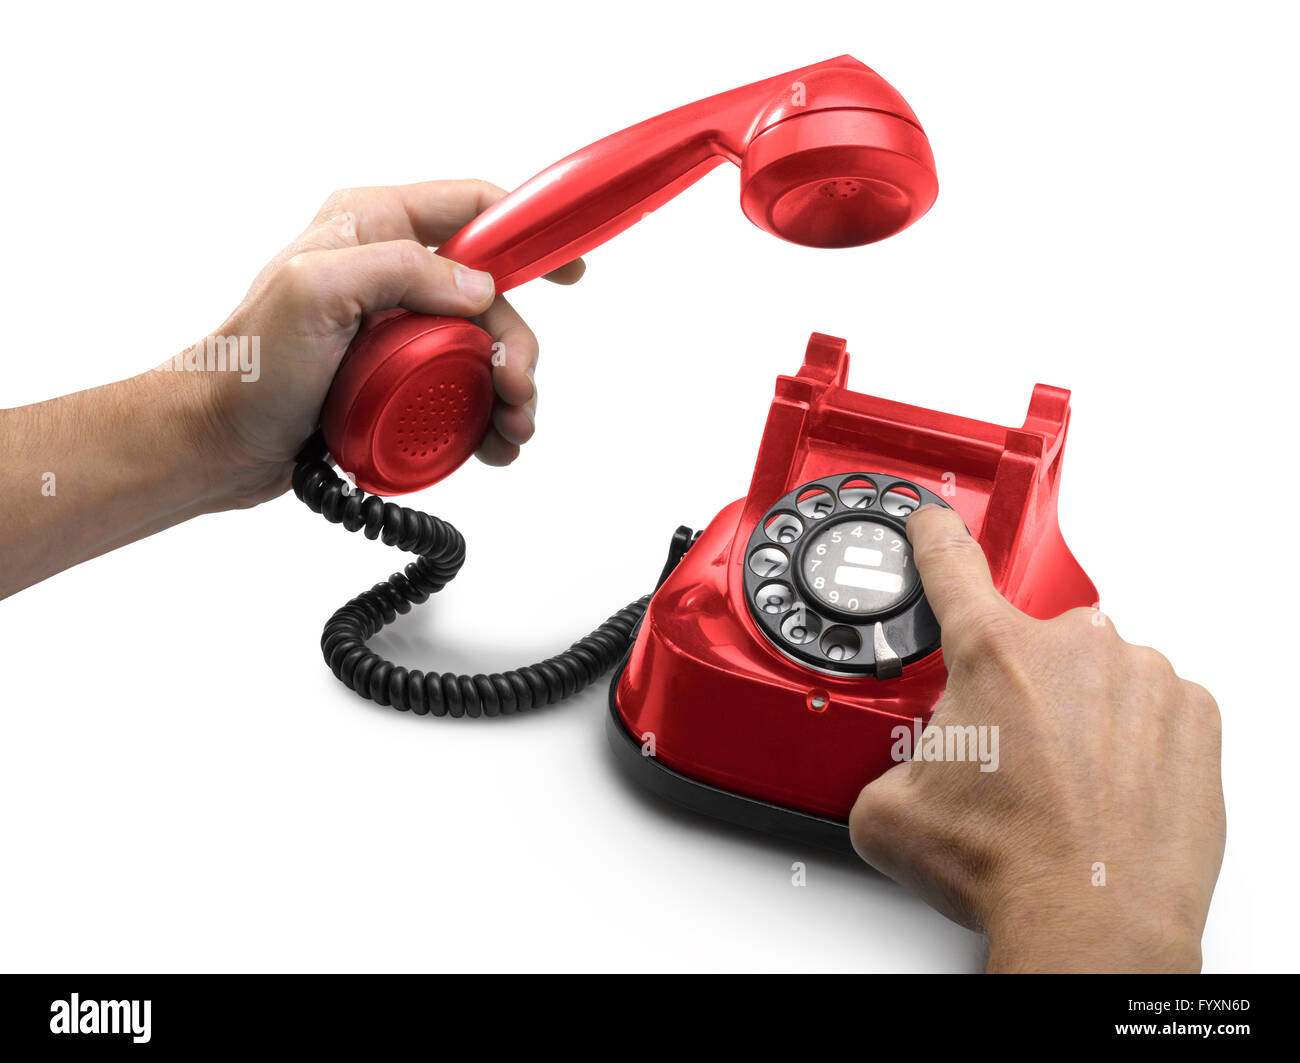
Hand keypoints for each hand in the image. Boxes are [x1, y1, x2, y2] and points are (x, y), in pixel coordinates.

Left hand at [185, 179, 583, 506]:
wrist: (220, 440)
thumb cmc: (251, 366)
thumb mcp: (314, 292)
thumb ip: (399, 268)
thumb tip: (478, 287)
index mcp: (373, 227)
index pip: (472, 207)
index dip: (529, 229)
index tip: (568, 269)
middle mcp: (391, 271)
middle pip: (492, 296)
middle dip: (517, 345)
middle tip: (515, 389)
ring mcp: (398, 329)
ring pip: (483, 350)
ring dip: (508, 391)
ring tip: (508, 432)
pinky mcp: (399, 378)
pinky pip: (460, 390)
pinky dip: (484, 419)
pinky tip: (490, 445)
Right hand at [849, 505, 1224, 971]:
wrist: (1093, 919)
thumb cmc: (1008, 864)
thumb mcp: (892, 811)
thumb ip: (884, 765)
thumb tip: (888, 775)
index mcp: (992, 653)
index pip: (950, 562)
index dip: (932, 537)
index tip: (932, 522)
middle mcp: (1073, 648)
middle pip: (1028, 643)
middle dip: (1013, 689)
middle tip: (1006, 754)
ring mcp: (1141, 678)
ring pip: (1094, 675)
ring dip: (1076, 712)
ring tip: (1060, 782)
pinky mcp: (1192, 716)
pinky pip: (1152, 706)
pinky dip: (1130, 736)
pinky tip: (1107, 786)